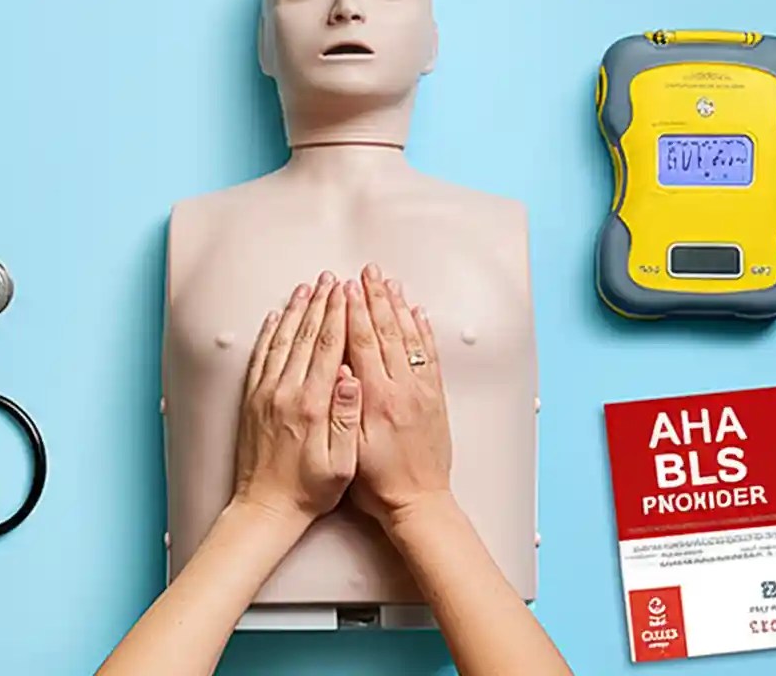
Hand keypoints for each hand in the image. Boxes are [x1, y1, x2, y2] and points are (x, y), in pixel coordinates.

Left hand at [233, 271, 362, 524]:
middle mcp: (285, 394)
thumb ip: (347, 418)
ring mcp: (265, 395)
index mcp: (311, 406)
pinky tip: (277, 317)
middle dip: (320, 305)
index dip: (339, 317)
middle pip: (305, 337)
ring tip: (307, 289)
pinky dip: (269, 333)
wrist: (265, 508)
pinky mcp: (252, 400)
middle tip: (331, 280)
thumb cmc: (308, 490)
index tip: (347, 293)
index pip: (327, 349)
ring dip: (296, 312)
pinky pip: (261, 357)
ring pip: (282, 341)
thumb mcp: (341, 462)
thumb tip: (352, 378)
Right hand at [344, 264, 451, 527]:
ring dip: (398, 307)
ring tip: (388, 283)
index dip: (351, 314)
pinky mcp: (435, 398)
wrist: (419, 502)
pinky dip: (423, 331)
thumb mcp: (350, 450)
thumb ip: (345, 410)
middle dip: (374, 299)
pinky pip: (430, 355)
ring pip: (409, 339)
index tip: (344, 289)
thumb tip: (340, 373)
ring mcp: (422, 391)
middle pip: (387, 333)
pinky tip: (417, 313)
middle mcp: (402, 389)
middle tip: (366, 273)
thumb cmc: (378, 485)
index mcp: (377, 400)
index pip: (362, 345)